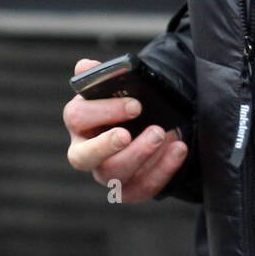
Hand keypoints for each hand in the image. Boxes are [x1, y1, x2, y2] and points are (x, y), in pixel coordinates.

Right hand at [63, 58, 188, 202]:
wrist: (151, 127)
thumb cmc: (129, 107)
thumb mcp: (120, 89)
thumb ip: (104, 78)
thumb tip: (86, 66)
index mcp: (80, 121)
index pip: (76, 117)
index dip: (103, 111)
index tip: (135, 106)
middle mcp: (86, 151)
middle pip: (82, 157)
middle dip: (105, 145)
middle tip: (127, 134)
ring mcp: (106, 173)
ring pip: (113, 173)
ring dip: (139, 153)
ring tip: (160, 133)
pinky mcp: (128, 190)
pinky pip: (142, 186)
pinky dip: (163, 168)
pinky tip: (178, 149)